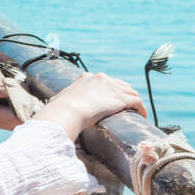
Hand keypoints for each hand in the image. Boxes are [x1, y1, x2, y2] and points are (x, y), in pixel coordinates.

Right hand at [32, 72, 148, 140]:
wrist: (68, 110)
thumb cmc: (60, 109)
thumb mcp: (59, 100)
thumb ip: (60, 101)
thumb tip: (52, 108)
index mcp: (87, 77)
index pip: (104, 81)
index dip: (110, 90)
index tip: (111, 99)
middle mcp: (101, 78)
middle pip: (120, 84)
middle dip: (124, 94)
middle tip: (126, 106)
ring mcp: (113, 87)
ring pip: (131, 92)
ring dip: (134, 102)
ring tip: (136, 112)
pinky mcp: (122, 98)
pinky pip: (137, 102)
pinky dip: (141, 108)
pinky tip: (142, 116)